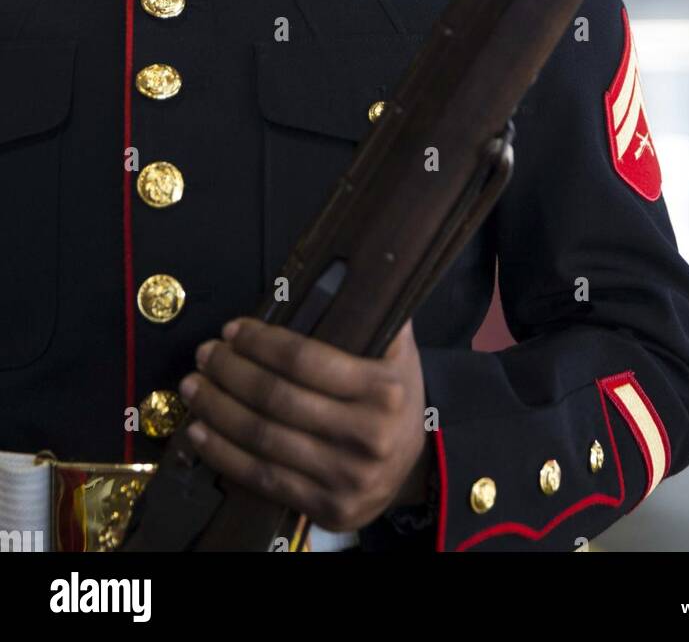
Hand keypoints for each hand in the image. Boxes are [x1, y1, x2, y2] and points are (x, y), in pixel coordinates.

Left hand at [177, 318, 432, 533]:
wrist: (411, 471)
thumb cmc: (394, 401)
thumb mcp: (399, 355)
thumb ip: (377, 314)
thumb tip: (359, 265)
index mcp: (385, 391)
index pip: (306, 359)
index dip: (261, 343)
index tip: (233, 329)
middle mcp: (368, 435)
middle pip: (277, 398)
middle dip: (231, 372)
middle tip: (206, 354)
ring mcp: (346, 477)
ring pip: (264, 438)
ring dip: (217, 410)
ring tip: (193, 387)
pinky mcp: (327, 507)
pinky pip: (262, 477)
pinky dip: (223, 454)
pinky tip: (199, 432)